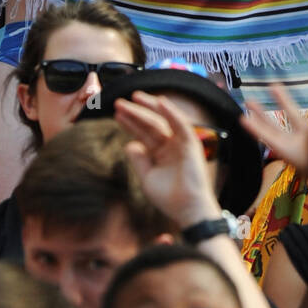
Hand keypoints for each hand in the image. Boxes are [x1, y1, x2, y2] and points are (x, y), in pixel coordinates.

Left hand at [113, 90, 221, 225]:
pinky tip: (159, 102)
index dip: (130, 123)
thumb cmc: (169, 198)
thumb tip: (129, 144)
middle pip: (151, 123)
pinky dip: (172, 113)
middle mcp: (171, 144)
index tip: (116, 114)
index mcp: (161, 152)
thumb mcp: (147, 177)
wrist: (186, 209)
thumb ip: (138, 160)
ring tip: (134, 97)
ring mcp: (181, 142)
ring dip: (149, 108)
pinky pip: (181, 124)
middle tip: (119, 102)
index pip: (143, 133)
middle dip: (135, 113)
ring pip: (163, 120)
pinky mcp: (191, 143)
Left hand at [242, 85, 307, 201]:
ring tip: (274, 85)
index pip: (271, 140)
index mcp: (296, 155)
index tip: (242, 118)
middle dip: (263, 114)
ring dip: (286, 101)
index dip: (256, 130)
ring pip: (298, 116)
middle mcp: (303, 145)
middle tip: (248, 101)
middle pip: (277, 126)